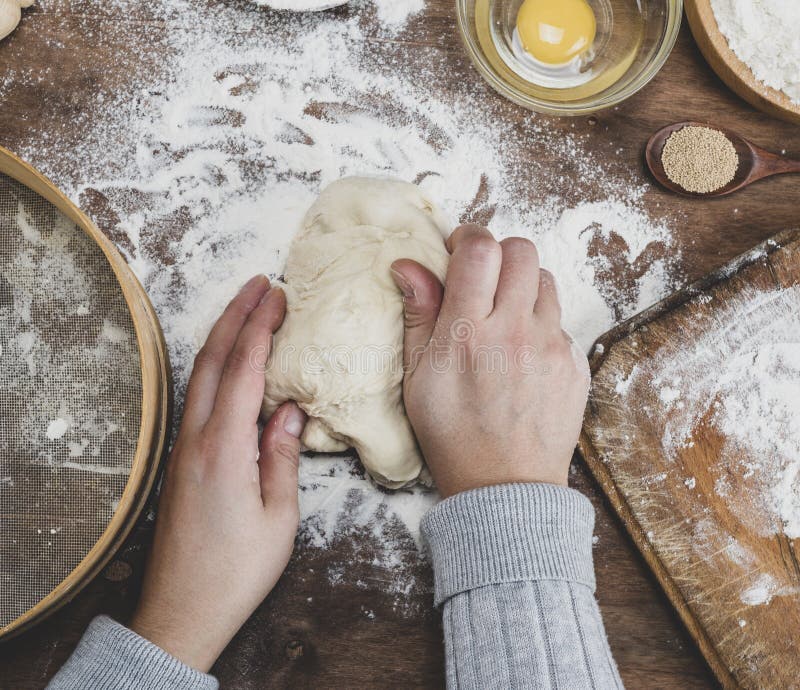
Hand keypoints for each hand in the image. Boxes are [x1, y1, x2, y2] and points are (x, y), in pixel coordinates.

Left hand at [130, 275, 306, 671]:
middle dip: (236, 315)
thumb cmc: (236, 570)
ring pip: (201, 375)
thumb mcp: (278, 517)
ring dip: (222, 336)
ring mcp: (184, 449)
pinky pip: (197, 396)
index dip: (260, 328)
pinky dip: (214, 365)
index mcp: (225, 450)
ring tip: (244, 307)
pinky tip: (227, 361)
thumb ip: (281, 457)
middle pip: (214, 361)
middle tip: (259, 282)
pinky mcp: (181, 460)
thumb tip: (287, 410)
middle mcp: (197, 440)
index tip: (277, 296)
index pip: (244, 371)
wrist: (183, 610)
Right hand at [391, 225, 589, 497]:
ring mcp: (552, 348)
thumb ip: (418, 316)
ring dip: (523, 285)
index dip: (468, 238)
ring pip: (546, 281)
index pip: (480, 250)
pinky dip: (542, 323)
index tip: (459, 250)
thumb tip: (410, 266)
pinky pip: (562, 321)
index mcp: (469, 333)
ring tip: (505, 314)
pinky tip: (524, 351)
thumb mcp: (418, 377)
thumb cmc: (452, 434)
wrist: (505, 487)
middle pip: (521, 251)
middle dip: (499, 254)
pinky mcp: (575, 364)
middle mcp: (516, 332)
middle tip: (483, 278)